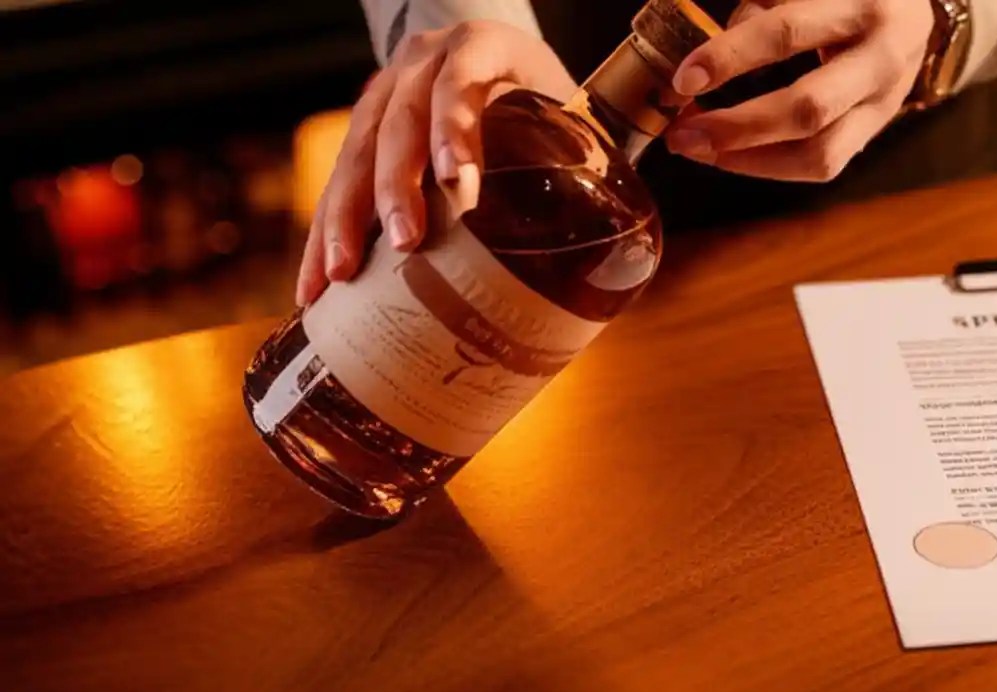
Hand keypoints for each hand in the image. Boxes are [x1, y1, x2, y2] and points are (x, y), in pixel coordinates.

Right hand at [296, 21, 575, 305]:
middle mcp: (422, 62)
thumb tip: (618, 255)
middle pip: (399, 121)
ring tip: (338, 277)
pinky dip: (325, 229)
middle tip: (405, 244)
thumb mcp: (568, 111)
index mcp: (481, 48)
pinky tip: (316, 277)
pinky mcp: (362, 127)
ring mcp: (385, 91)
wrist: (494, 58)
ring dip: (344, 217)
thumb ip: (585, 160)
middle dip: (396, 187)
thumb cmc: (545, 99)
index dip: (456, 128)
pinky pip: (337, 177)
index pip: (463, 81)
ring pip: (355, 152)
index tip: (460, 183)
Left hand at [665, 0, 934, 181]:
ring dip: (748, 159)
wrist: (909, 7)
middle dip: (736, 127)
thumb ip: (759, 5)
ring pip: (818, 153)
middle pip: (808, 108)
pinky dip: (768, 165)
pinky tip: (729, 155)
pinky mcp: (875, 130)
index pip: (787, 33)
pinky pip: (822, 165)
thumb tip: (699, 60)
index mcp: (863, 2)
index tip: (684, 78)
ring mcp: (885, 101)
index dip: (730, 57)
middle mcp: (883, 56)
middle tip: (681, 133)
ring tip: (697, 149)